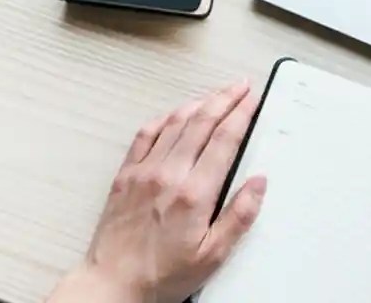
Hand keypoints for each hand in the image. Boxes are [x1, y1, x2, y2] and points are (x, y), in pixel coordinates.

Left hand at [47, 82, 266, 302]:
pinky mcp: (125, 176)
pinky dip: (165, 118)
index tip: (253, 99)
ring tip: (216, 94)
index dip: (242, 113)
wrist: (112, 284)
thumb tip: (258, 184)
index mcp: (194, 194)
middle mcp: (168, 175)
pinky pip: (146, 135)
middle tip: (241, 86)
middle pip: (202, 122)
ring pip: (175, 123)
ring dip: (199, 103)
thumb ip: (239, 216)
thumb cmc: (161, 275)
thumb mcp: (213, 255)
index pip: (225, 139)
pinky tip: (175, 114)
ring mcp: (144, 172)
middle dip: (225, 98)